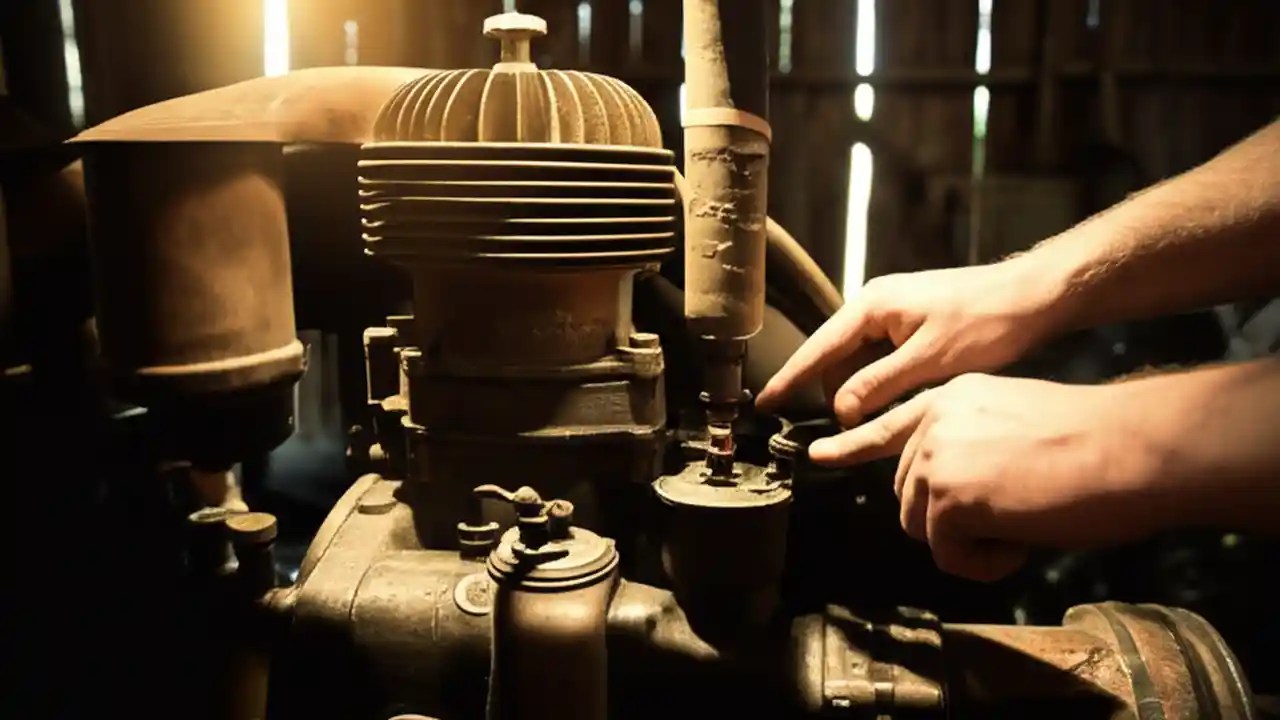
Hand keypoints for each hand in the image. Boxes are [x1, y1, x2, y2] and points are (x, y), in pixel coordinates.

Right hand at [756, 259, 1063, 424]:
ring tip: (876, 420)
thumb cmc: (985, 323)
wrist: (1031, 297)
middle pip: (837, 358)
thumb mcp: (929, 362)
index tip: (765, 402)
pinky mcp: (911, 324)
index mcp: (872, 306)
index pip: (819, 348)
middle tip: (845, 431)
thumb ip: (879, 386)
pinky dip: (882, 383)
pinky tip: (895, 403)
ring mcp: (894, 313)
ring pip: (860, 362)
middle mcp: (876, 305)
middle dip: (835, 394)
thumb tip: (840, 410)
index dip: (790, 378)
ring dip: (863, 391)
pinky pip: (881, 358)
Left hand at [809, 374, 1162, 581]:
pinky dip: (984, 563)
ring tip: (1021, 524)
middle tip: (1012, 515)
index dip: (851, 446)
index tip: (819, 455)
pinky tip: (1021, 538)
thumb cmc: (1094, 439)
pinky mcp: (947, 498)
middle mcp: (933, 420)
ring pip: (923, 527)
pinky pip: (948, 554)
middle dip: (951, 520)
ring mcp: (934, 458)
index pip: (886, 423)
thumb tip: (953, 491)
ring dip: (968, 542)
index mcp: (951, 397)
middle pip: (907, 495)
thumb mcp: (1014, 421)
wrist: (1129, 446)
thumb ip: (970, 444)